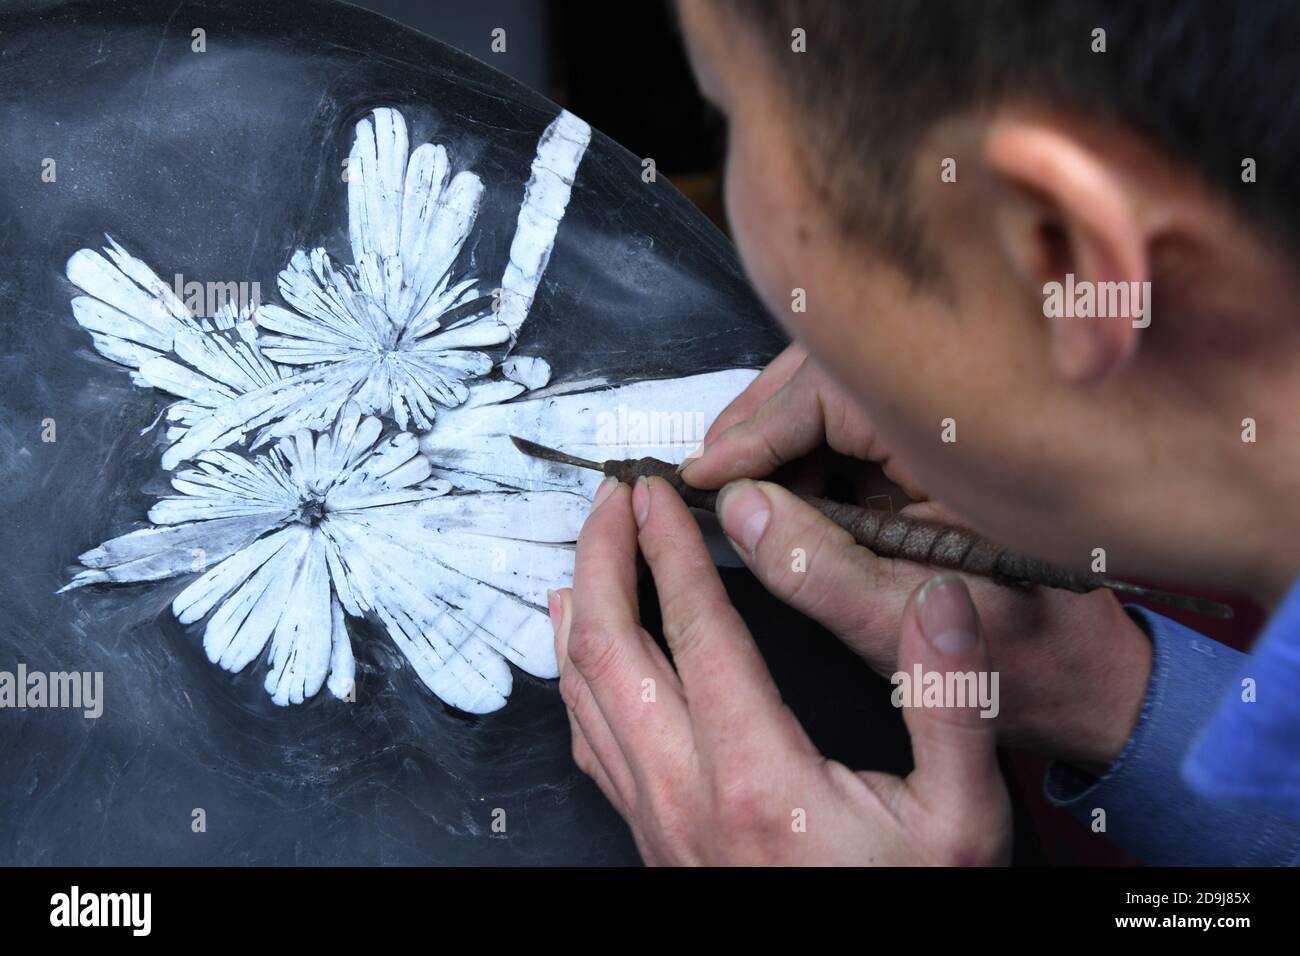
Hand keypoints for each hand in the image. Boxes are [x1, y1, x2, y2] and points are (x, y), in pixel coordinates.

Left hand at [551, 475, 1010, 865]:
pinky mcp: (652, 838)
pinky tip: (578, 652)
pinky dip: (574, 679)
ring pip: (583, 696)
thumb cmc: (909, 905)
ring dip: (582, 611)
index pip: (695, 631)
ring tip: (589, 552)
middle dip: (603, 560)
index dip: (670, 549)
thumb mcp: (962, 819)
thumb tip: (941, 601)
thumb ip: (951, 705)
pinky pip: (588, 743)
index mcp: (758, 777)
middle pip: (610, 652)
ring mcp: (656, 821)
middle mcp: (685, 795)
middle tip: (612, 497)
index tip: (657, 493)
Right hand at [681, 346, 1150, 768]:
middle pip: (825, 381)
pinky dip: (808, 461)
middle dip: (757, 428)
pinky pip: (855, 433)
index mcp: (957, 432)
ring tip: (738, 495)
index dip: (750, 435)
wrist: (1093, 680)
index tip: (696, 477)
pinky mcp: (933, 455)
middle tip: (708, 481)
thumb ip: (819, 570)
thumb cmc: (1021, 657)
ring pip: (835, 403)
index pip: (825, 394)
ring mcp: (942, 430)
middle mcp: (953, 411)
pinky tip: (785, 503)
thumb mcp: (905, 623)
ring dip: (778, 444)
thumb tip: (735, 510)